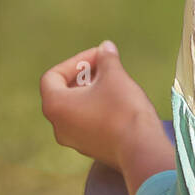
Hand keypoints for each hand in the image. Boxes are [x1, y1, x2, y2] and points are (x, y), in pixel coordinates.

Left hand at [40, 41, 163, 171]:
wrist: (141, 148)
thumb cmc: (123, 110)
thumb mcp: (115, 77)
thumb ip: (107, 59)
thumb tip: (106, 46)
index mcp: (55, 106)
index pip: (53, 76)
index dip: (75, 61)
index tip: (98, 56)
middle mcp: (58, 126)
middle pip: (63, 92)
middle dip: (84, 75)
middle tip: (106, 66)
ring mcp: (73, 140)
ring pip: (76, 109)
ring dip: (91, 92)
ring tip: (114, 83)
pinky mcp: (91, 148)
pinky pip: (87, 123)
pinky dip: (97, 109)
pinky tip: (119, 103)